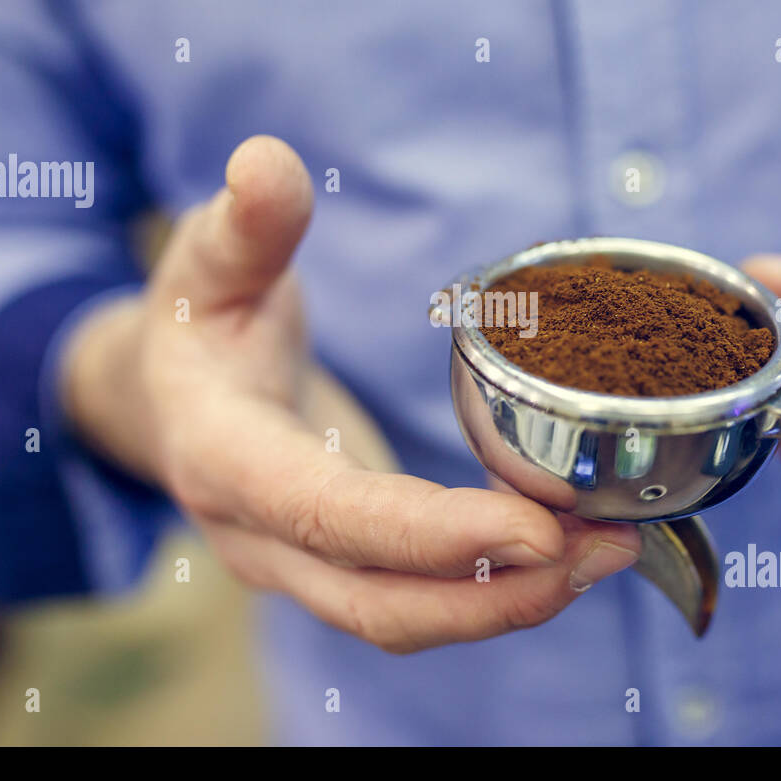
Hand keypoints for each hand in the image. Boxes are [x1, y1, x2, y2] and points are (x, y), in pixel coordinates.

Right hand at [61, 136, 639, 651]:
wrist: (167, 401)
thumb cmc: (196, 323)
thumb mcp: (208, 263)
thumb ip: (246, 224)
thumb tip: (266, 161)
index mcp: (222, 459)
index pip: (327, 516)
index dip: (430, 536)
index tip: (539, 529)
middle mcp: (255, 538)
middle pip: (378, 603)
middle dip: (499, 592)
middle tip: (610, 548)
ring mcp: (295, 568)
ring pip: (404, 619)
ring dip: (511, 601)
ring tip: (613, 552)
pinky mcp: (339, 572)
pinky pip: (417, 601)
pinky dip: (495, 589)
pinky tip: (569, 549)